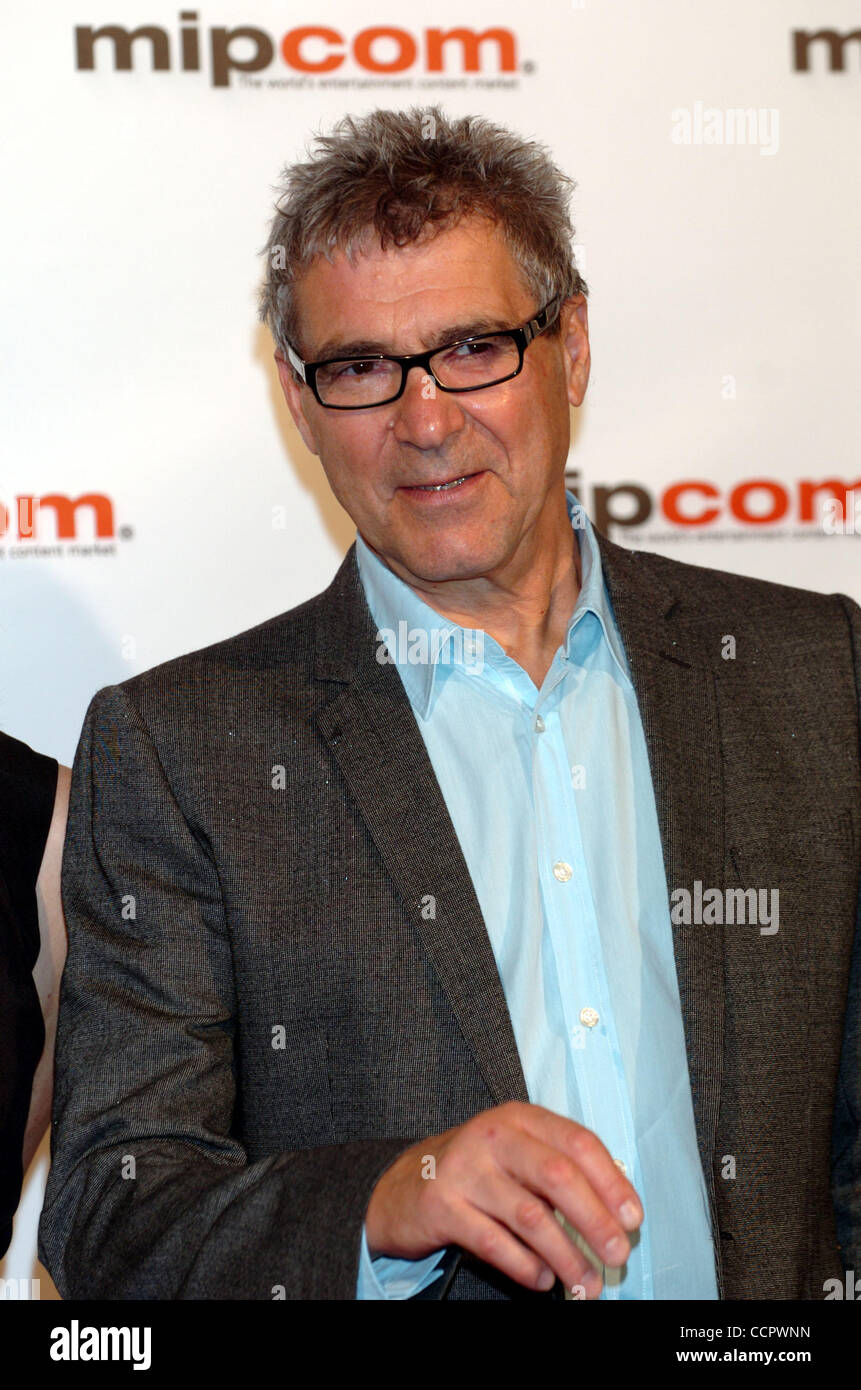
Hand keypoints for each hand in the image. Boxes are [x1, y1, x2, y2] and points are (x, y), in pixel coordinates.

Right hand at [364, 1101, 642, 1297]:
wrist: (405, 1185)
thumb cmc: (479, 1172)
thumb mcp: (518, 1154)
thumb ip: (560, 1170)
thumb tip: (616, 1210)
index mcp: (520, 1118)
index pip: (578, 1142)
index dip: (611, 1182)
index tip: (632, 1218)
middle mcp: (493, 1136)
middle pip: (558, 1176)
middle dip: (595, 1220)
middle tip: (617, 1255)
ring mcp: (465, 1170)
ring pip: (530, 1215)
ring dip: (566, 1255)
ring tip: (587, 1283)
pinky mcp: (442, 1206)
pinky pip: (494, 1242)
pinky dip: (525, 1266)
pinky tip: (543, 1280)